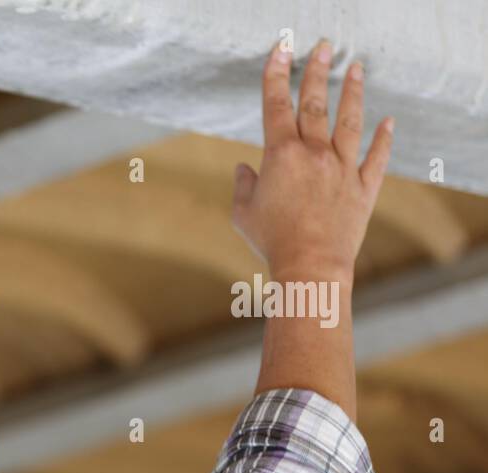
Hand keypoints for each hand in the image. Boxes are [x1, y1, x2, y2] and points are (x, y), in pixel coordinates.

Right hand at [232, 38, 393, 280]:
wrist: (310, 265)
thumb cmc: (271, 240)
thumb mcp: (243, 213)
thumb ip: (243, 186)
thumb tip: (244, 170)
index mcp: (281, 155)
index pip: (276, 106)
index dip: (276, 76)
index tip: (280, 52)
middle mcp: (315, 154)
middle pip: (315, 104)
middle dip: (317, 72)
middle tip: (323, 48)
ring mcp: (342, 169)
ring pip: (349, 122)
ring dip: (353, 92)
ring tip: (356, 68)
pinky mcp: (363, 188)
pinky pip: (376, 158)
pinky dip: (384, 139)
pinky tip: (389, 122)